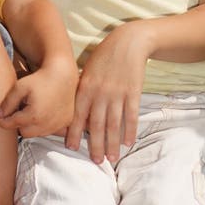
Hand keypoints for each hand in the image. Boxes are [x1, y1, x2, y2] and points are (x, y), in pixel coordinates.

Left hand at [0, 58, 77, 136]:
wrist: (63, 74)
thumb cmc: (41, 78)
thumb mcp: (20, 87)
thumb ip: (8, 102)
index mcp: (34, 115)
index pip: (12, 125)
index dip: (2, 121)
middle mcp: (46, 123)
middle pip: (25, 133)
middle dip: (19, 124)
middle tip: (19, 111)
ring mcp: (57, 125)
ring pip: (38, 133)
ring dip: (32, 125)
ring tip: (32, 110)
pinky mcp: (65, 123)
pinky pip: (50, 130)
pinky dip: (45, 124)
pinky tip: (43, 112)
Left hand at [66, 21, 151, 163]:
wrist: (128, 42)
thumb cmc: (105, 56)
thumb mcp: (87, 70)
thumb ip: (82, 90)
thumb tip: (76, 110)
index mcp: (86, 88)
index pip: (77, 115)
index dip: (73, 132)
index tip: (71, 147)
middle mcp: (100, 93)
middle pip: (95, 124)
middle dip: (94, 145)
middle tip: (95, 161)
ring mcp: (117, 94)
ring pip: (113, 124)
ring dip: (112, 143)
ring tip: (111, 158)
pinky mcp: (133, 93)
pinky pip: (131, 116)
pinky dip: (130, 130)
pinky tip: (128, 143)